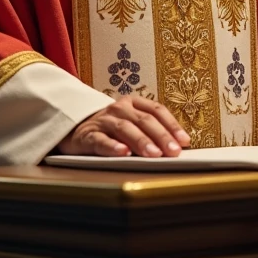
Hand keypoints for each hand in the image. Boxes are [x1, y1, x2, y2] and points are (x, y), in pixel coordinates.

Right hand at [58, 95, 190, 157]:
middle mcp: (119, 108)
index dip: (171, 124)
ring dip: (141, 141)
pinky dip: (112, 146)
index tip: (184, 141)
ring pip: (124, 128)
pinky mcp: (87, 134)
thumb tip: (177, 148)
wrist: (73, 127)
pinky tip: (122, 153)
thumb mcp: (130, 124)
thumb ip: (149, 132)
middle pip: (144, 120)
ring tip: (154, 154)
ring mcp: (103, 120)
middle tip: (173, 151)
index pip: (156, 110)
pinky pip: (101, 140)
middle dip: (161, 136)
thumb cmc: (109, 129)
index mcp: (132, 103)